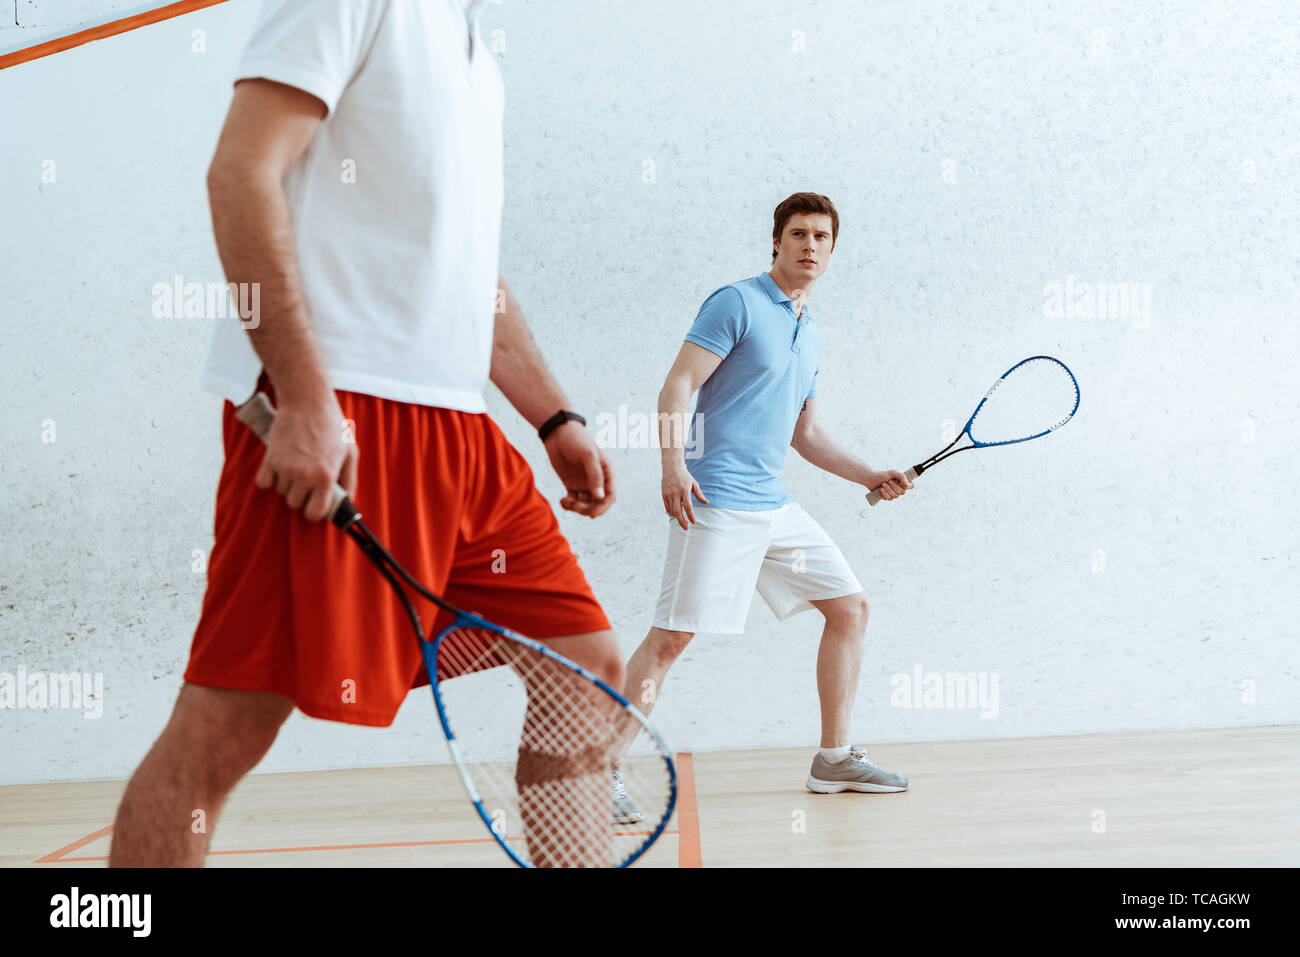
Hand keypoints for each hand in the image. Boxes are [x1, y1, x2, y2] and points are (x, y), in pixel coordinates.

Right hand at [254, 395, 356, 522]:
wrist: (307, 402)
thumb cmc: (332, 427)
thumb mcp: (350, 452)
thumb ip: (350, 480)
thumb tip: (347, 502)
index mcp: (326, 477)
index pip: (314, 514)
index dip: (315, 511)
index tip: (316, 503)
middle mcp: (304, 476)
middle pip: (295, 504)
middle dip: (302, 496)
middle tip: (308, 480)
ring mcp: (285, 468)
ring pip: (281, 493)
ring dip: (288, 485)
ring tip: (297, 467)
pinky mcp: (270, 459)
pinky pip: (264, 483)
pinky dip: (270, 478)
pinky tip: (281, 467)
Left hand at [544, 421, 615, 517]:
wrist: (558, 432)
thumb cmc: (576, 440)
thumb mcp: (588, 456)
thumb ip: (595, 476)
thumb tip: (599, 498)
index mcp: (607, 473)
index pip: (610, 496)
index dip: (603, 507)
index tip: (591, 514)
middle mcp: (598, 480)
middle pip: (598, 504)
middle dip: (587, 509)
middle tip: (574, 506)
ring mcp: (585, 483)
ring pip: (585, 505)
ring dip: (577, 508)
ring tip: (566, 502)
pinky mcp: (572, 484)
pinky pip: (573, 501)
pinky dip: (568, 505)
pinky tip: (562, 500)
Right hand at [662, 462, 707, 529]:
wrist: (672, 467)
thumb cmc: (685, 476)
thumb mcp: (694, 484)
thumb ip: (699, 495)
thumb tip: (706, 503)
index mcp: (684, 490)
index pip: (688, 506)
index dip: (690, 515)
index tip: (693, 522)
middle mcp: (675, 493)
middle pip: (678, 511)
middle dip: (682, 521)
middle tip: (686, 528)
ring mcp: (668, 494)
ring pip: (672, 510)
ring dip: (677, 518)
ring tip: (682, 522)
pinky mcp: (663, 495)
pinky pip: (667, 507)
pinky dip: (671, 513)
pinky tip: (675, 516)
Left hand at [866, 468, 912, 501]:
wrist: (872, 479)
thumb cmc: (883, 475)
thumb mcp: (893, 473)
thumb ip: (902, 476)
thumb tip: (907, 485)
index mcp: (903, 482)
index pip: (911, 486)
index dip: (908, 486)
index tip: (901, 482)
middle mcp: (900, 489)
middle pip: (903, 492)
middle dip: (895, 487)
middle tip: (888, 481)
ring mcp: (894, 494)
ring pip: (896, 496)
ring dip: (889, 489)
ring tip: (883, 484)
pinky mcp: (888, 498)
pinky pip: (890, 499)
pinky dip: (885, 494)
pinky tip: (881, 490)